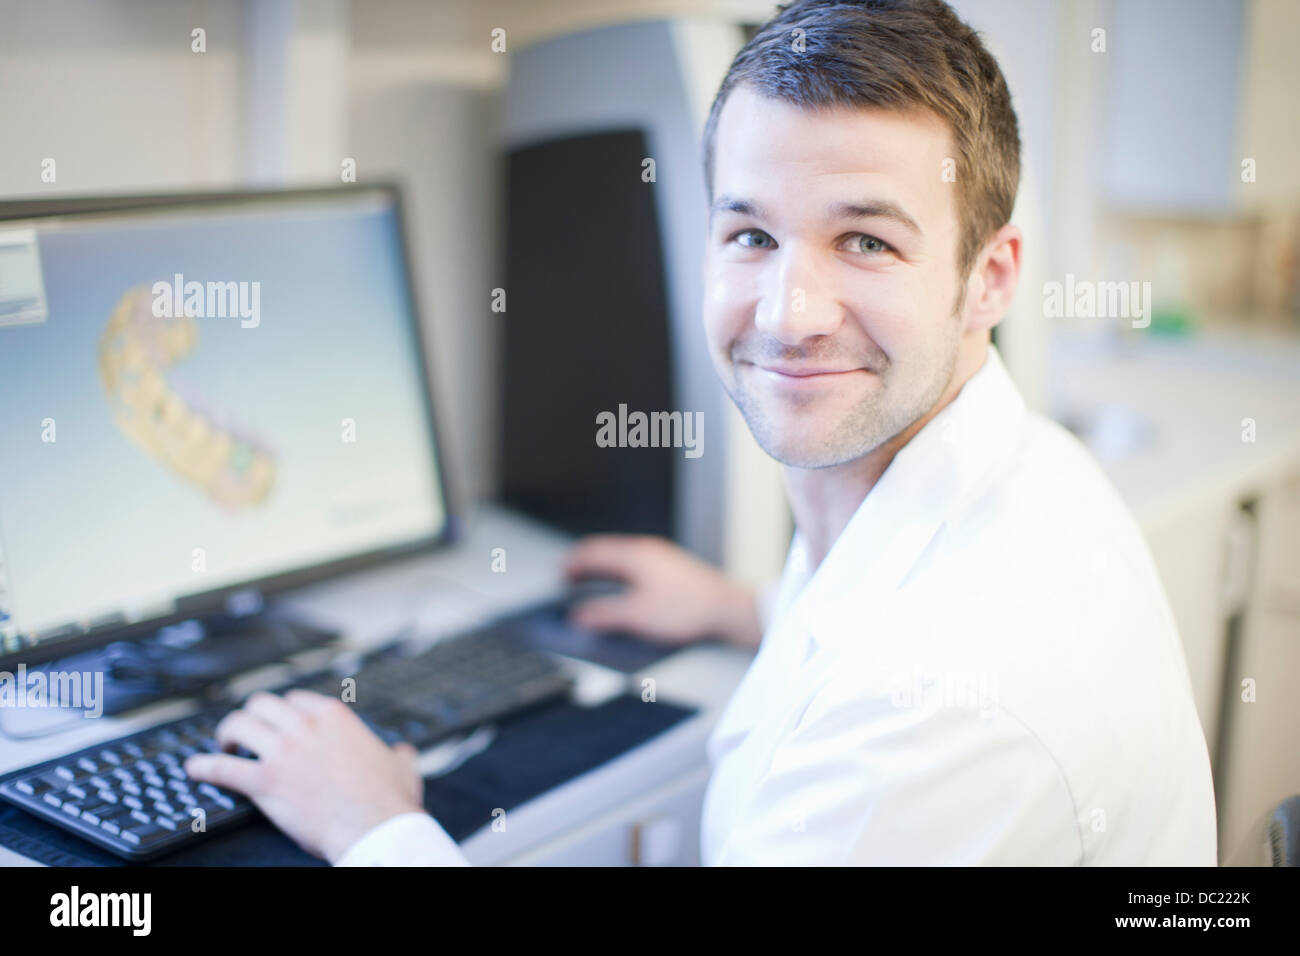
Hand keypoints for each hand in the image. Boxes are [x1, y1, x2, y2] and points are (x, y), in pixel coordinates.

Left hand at [183, 690, 424, 863]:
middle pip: (261, 704)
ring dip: (226, 734)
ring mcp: (283, 753)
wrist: (376, 828)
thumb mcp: (402, 766)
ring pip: (238, 725)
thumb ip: (398, 754)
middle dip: (251, 716)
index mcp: (334, 717)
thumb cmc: (389, 800)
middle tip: (246, 732)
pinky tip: (194, 770)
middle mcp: (305, 727)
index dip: (283, 712)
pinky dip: (204, 767)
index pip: (295, 700)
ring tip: (223, 746)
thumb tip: (403, 753)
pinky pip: (222, 768)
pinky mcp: (265, 783)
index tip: (278, 723)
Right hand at [563, 535, 761, 648]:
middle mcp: (648, 552)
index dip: (571, 565)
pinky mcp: (673, 573)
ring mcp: (662, 561)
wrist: (730, 610)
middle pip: (607, 556)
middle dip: (586, 571)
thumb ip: (604, 615)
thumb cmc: (689, 609)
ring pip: (623, 564)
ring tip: (592, 595)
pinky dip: (622, 583)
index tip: (557, 577)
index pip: (592, 551)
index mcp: (635, 555)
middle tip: (568, 585)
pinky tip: (623, 601)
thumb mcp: (638, 616)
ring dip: (604, 578)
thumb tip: (578, 617)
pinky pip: (638, 573)